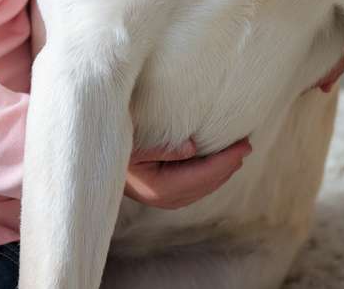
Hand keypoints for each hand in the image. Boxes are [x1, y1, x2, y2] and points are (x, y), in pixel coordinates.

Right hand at [123, 135, 251, 209]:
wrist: (97, 158)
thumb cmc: (116, 145)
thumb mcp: (137, 142)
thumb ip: (165, 147)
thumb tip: (194, 148)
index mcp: (160, 187)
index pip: (204, 174)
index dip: (227, 159)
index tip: (244, 145)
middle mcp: (165, 199)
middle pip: (207, 183)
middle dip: (228, 165)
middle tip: (246, 145)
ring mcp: (165, 200)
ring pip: (203, 187)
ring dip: (221, 171)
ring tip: (236, 154)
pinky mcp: (164, 196)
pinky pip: (195, 187)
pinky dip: (210, 175)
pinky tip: (217, 164)